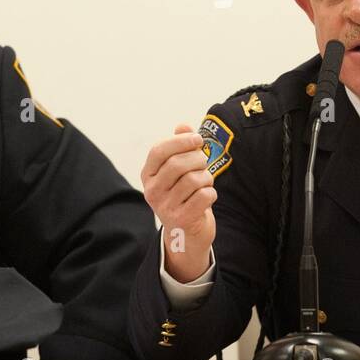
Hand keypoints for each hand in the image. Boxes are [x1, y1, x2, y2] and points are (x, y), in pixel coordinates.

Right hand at [141, 124, 217, 282]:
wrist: (186, 233)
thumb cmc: (184, 195)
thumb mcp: (178, 171)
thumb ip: (180, 147)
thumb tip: (182, 125)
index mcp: (148, 175)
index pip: (158, 151)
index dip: (180, 141)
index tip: (198, 139)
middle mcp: (152, 191)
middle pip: (178, 164)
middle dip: (198, 159)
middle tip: (203, 164)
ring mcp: (165, 207)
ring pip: (194, 180)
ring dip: (206, 178)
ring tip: (205, 183)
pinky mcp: (182, 220)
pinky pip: (204, 196)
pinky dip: (211, 193)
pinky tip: (207, 198)